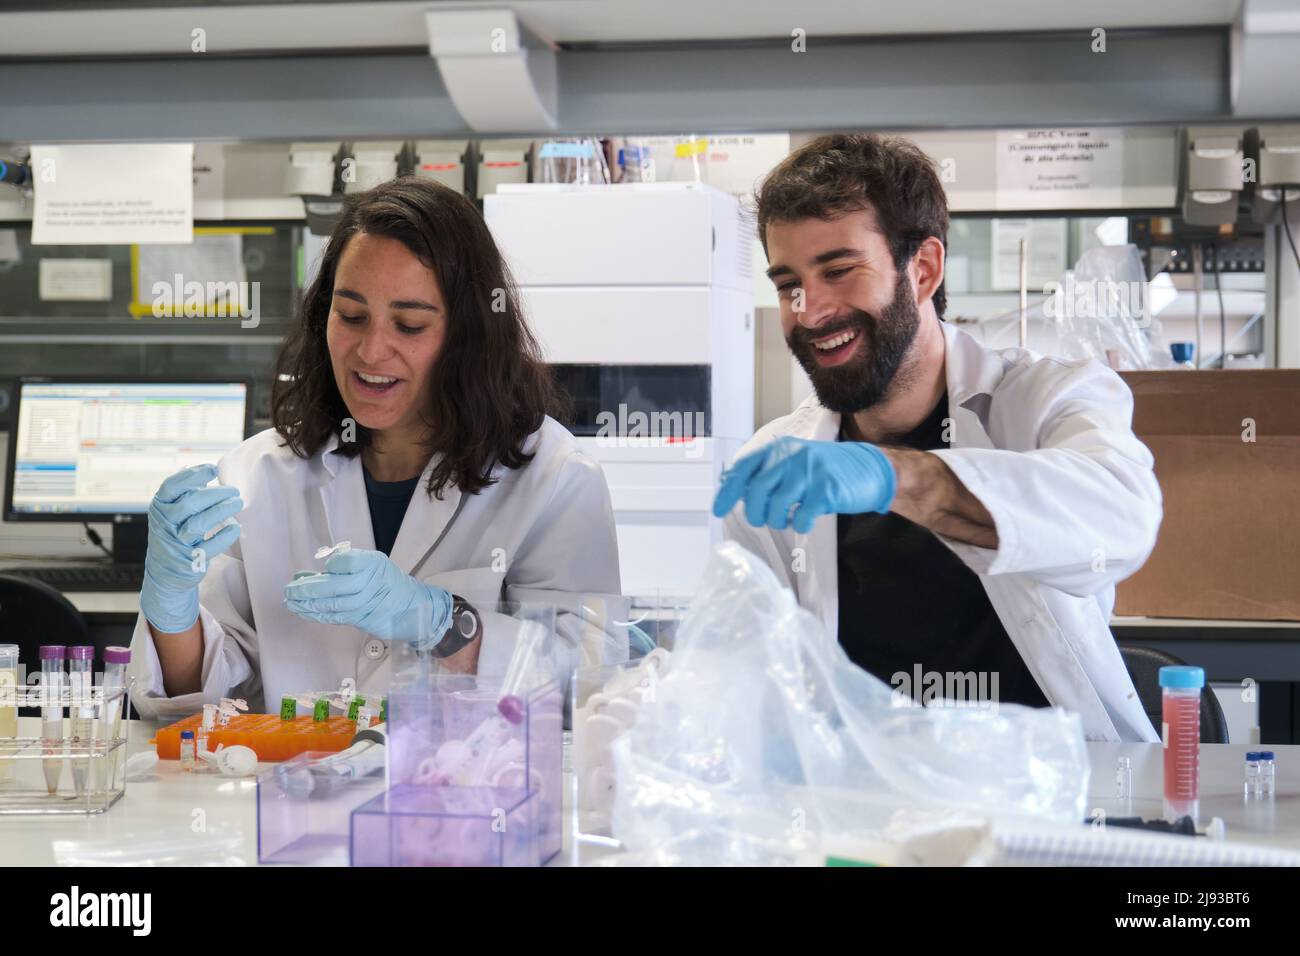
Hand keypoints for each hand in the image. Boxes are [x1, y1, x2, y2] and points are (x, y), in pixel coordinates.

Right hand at [141, 464, 243, 632]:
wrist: (165, 571)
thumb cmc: (174, 533)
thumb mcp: (172, 512)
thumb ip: (186, 493)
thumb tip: (206, 469)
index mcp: (159, 507)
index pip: (172, 486)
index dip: (193, 475)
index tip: (213, 469)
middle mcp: (164, 524)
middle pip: (190, 503)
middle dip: (216, 494)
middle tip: (234, 490)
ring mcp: (175, 543)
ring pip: (199, 523)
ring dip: (222, 511)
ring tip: (238, 503)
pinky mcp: (189, 560)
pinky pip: (209, 546)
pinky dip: (225, 536)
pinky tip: (236, 527)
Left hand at [282, 548, 453, 646]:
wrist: (414, 607)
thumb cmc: (389, 583)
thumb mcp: (373, 566)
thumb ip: (343, 568)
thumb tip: (305, 575)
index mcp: (374, 563)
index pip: (344, 562)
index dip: (329, 567)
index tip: (322, 571)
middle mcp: (371, 581)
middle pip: (333, 586)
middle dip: (307, 589)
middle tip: (289, 589)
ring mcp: (368, 602)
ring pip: (331, 604)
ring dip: (307, 605)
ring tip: (290, 602)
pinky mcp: (364, 619)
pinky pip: (336, 617)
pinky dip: (317, 615)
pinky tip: (304, 612)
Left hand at [712, 436, 895, 533]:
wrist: (868, 468)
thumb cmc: (825, 471)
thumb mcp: (794, 464)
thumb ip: (768, 473)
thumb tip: (735, 491)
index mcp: (780, 448)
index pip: (744, 468)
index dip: (728, 491)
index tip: (719, 510)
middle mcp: (792, 456)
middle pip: (757, 490)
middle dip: (754, 512)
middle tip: (762, 520)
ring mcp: (810, 471)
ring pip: (776, 506)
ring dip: (777, 520)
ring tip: (787, 518)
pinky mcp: (826, 489)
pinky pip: (801, 516)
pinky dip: (798, 524)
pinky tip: (804, 519)